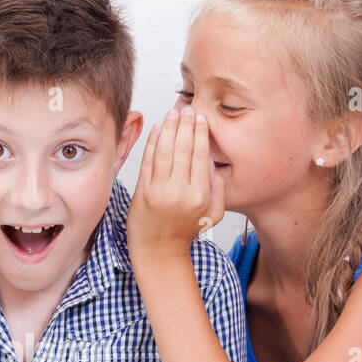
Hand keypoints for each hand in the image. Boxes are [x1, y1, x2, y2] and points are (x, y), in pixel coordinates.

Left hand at [126, 107, 224, 263]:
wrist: (158, 251)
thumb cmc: (184, 232)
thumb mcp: (213, 215)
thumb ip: (219, 189)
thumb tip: (213, 164)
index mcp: (199, 195)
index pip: (201, 156)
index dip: (200, 134)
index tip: (200, 120)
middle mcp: (179, 191)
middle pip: (183, 148)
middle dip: (185, 125)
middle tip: (187, 110)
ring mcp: (158, 190)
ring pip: (164, 150)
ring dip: (168, 128)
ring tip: (172, 114)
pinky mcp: (142, 191)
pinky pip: (148, 160)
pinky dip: (151, 142)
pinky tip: (156, 129)